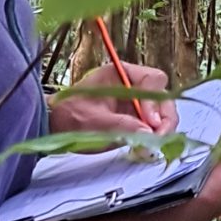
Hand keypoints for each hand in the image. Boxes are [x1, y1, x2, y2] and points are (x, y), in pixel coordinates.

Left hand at [50, 64, 176, 135]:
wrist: (55, 126)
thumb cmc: (69, 116)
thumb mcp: (92, 121)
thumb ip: (120, 125)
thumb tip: (148, 133)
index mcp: (122, 74)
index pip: (153, 80)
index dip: (155, 101)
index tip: (151, 122)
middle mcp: (133, 86)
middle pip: (162, 97)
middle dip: (164, 118)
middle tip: (158, 137)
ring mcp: (135, 102)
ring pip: (162, 112)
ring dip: (161, 129)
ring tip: (151, 144)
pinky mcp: (135, 118)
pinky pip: (153, 126)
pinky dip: (154, 136)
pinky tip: (145, 146)